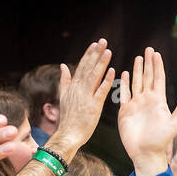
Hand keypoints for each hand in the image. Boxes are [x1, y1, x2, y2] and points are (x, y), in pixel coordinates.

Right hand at [49, 39, 114, 160]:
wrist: (68, 134)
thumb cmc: (68, 118)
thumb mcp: (64, 96)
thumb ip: (65, 80)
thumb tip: (63, 65)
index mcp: (73, 86)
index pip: (82, 66)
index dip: (89, 54)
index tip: (95, 43)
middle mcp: (79, 88)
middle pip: (88, 67)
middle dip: (96, 53)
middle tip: (103, 41)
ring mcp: (86, 96)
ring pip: (94, 76)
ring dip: (101, 63)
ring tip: (108, 50)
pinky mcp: (93, 106)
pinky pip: (101, 91)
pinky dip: (106, 81)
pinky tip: (112, 71)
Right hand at [117, 48, 176, 175]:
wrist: (145, 154)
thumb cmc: (160, 141)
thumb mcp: (174, 124)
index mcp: (159, 101)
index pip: (158, 79)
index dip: (157, 66)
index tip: (156, 53)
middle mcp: (147, 100)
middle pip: (147, 77)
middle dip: (147, 63)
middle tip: (148, 49)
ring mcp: (136, 104)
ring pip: (136, 83)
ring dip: (136, 70)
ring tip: (137, 58)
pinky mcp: (125, 111)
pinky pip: (124, 94)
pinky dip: (124, 84)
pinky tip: (123, 74)